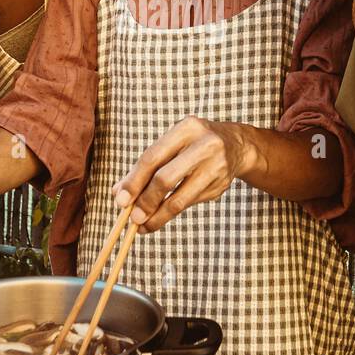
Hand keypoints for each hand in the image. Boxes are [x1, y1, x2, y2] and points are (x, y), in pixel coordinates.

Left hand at [112, 117, 255, 233]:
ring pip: (180, 199)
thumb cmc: (192, 144)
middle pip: (166, 178)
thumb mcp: (171, 145)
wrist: (236, 145)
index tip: (121, 200)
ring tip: (143, 226)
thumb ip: (144, 167)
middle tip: (133, 218)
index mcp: (186, 128)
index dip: (134, 181)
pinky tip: (161, 216)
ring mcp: (215, 167)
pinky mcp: (220, 186)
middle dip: (146, 201)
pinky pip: (190, 203)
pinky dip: (172, 212)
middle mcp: (204, 145)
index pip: (152, 157)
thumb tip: (118, 193)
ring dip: (158, 216)